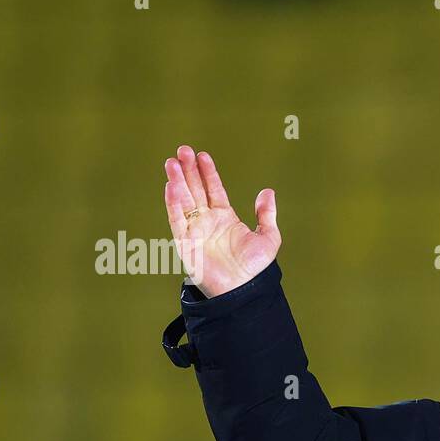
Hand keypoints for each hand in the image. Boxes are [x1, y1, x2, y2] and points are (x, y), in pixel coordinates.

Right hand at [163, 145, 280, 297]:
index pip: (213, 189)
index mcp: (225, 218)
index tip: (202, 155)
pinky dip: (173, 203)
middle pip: (195, 189)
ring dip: (177, 181)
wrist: (243, 290)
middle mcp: (208, 221)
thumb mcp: (268, 238)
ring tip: (172, 162)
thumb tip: (268, 192)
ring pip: (184, 200)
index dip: (208, 172)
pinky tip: (171, 186)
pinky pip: (177, 219)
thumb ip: (266, 215)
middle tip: (182, 150)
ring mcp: (195, 230)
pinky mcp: (185, 242)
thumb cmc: (254, 269)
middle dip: (188, 170)